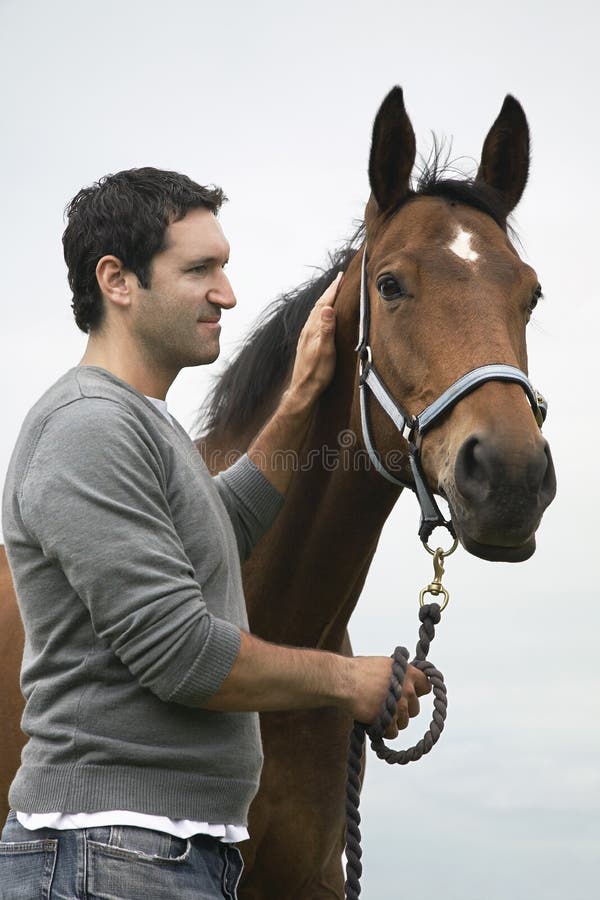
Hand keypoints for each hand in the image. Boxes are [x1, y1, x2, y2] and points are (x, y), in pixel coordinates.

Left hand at [286, 272, 341, 405]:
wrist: (303, 389)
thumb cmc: (317, 373)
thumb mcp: (325, 350)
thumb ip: (327, 329)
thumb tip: (327, 307)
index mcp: (313, 328)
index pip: (325, 304)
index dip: (333, 289)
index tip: (341, 276)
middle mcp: (308, 329)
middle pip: (319, 305)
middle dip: (329, 291)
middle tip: (339, 279)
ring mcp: (306, 336)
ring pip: (316, 313)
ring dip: (325, 301)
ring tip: (332, 293)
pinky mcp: (307, 343)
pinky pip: (315, 321)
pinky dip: (321, 313)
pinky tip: (323, 317)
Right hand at [349, 658, 430, 739]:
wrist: (343, 680)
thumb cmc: (358, 670)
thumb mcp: (384, 665)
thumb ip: (398, 674)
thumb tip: (405, 681)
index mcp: (408, 672)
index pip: (426, 687)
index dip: (417, 692)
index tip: (407, 694)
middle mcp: (408, 689)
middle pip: (415, 709)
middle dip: (402, 710)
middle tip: (387, 706)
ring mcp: (399, 705)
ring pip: (404, 722)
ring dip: (392, 721)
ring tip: (377, 713)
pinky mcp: (389, 720)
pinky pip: (393, 733)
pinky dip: (383, 730)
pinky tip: (373, 721)